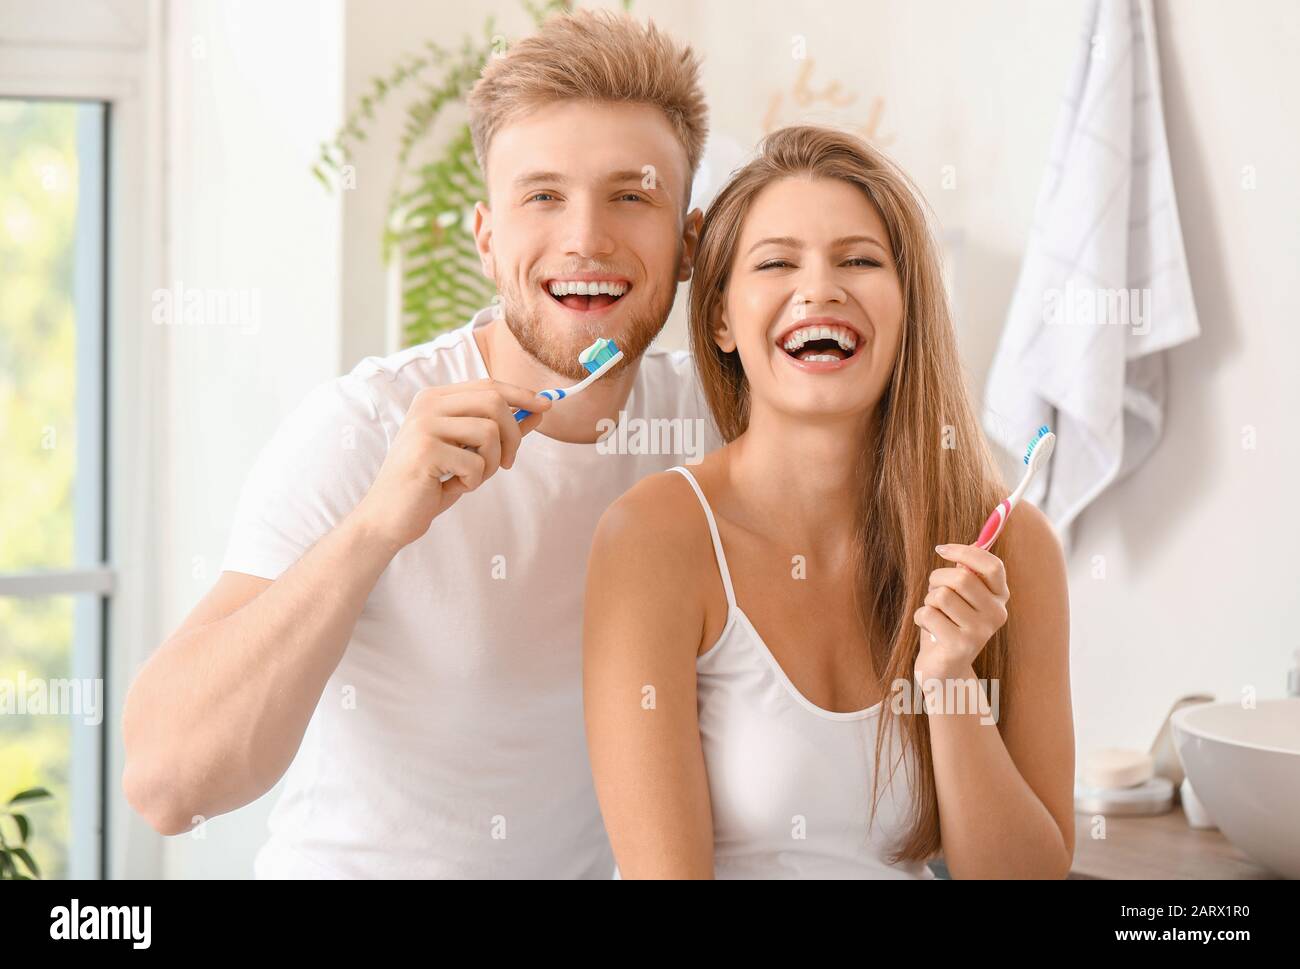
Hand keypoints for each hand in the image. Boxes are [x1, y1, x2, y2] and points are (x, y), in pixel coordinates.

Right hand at [352, 378, 552, 551]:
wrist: (389, 516)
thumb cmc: (430, 483)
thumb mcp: (469, 452)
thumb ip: (498, 430)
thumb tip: (537, 412)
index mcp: (435, 398)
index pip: (488, 385)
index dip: (521, 395)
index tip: (546, 407)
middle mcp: (427, 404)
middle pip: (494, 402)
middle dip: (512, 435)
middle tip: (508, 463)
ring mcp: (424, 425)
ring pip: (489, 432)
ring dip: (491, 463)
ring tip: (472, 478)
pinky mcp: (425, 450)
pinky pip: (476, 462)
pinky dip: (473, 481)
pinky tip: (453, 486)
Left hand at [912, 543, 1009, 682]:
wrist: (945, 670)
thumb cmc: (948, 624)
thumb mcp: (959, 595)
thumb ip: (966, 571)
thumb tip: (969, 544)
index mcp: (1000, 598)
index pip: (992, 565)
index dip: (965, 552)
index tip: (941, 549)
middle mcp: (997, 615)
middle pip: (961, 578)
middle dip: (936, 579)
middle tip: (933, 591)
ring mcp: (980, 632)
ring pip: (941, 596)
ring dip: (928, 601)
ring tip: (935, 615)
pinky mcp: (960, 647)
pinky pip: (928, 614)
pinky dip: (921, 618)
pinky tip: (930, 632)